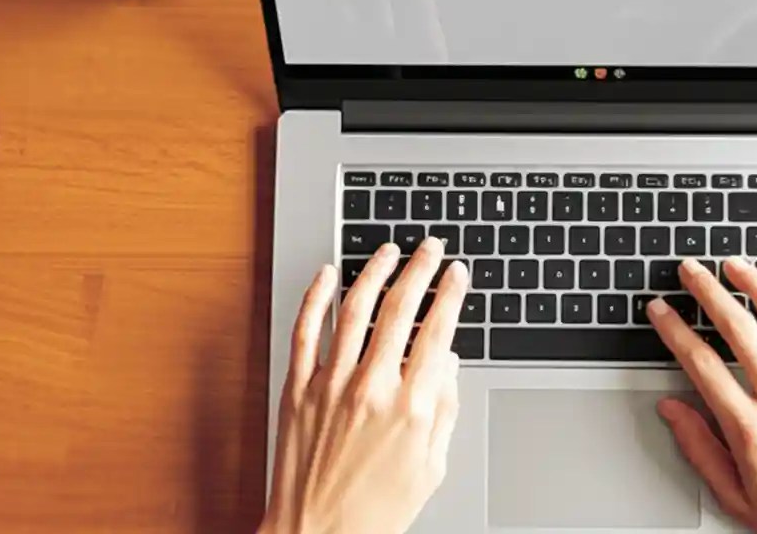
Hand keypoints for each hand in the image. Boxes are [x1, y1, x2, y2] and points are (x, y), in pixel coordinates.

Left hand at [261, 238, 467, 533]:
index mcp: (411, 407)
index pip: (438, 331)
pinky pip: (306, 331)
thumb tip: (446, 362)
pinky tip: (326, 275)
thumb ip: (442, 409)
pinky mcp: (298, 389)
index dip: (451, 294)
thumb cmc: (375, 512)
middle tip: (431, 248)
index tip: (458, 273)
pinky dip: (316, 297)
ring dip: (375, 271)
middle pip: (401, 308)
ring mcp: (331, 384)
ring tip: (388, 250)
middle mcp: (372, 387)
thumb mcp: (431, 466)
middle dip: (420, 269)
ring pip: (354, 308)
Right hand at [648, 259, 756, 533]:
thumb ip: (700, 449)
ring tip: (736, 264)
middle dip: (707, 292)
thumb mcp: (737, 497)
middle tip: (690, 271)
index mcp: (751, 432)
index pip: (701, 365)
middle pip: (738, 332)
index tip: (660, 311)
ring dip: (756, 285)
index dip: (674, 331)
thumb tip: (671, 409)